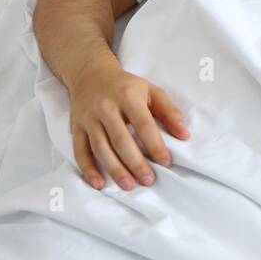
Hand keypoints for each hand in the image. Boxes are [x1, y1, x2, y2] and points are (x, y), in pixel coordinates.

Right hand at [67, 55, 190, 190]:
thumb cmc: (126, 86)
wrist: (91, 74)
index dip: (155, 145)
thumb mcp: (151, 91)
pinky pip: (80, 151)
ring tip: (129, 186)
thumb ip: (169, 112)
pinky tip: (98, 184)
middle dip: (135, 163)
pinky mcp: (76, 128)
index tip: (166, 162)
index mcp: (128, 96)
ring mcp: (89, 118)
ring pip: (100, 148)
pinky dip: (88, 169)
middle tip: (148, 180)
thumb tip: (184, 135)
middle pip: (121, 140)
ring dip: (114, 169)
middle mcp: (106, 107)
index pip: (144, 124)